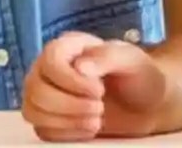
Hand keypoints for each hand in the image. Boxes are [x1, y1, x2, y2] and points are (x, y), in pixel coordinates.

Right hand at [21, 32, 165, 141]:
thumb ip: (107, 57)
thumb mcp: (131, 59)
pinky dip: (65, 134)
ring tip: (96, 120)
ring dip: (65, 121)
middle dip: (69, 105)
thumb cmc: (139, 75)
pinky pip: (41, 130)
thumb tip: (80, 66)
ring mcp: (47, 94)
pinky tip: (89, 129)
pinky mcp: (50, 119)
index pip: (50, 61)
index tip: (99, 90)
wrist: (148, 104)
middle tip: (100, 108)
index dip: (70, 80)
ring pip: (32, 110)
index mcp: (67, 47)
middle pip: (36, 89)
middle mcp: (50, 68)